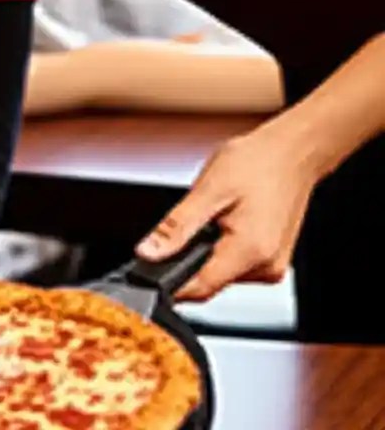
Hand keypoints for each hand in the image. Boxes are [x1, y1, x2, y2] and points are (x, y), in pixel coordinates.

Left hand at [136, 125, 320, 301]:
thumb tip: (148, 252)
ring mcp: (272, 266)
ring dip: (206, 252)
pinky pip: (234, 265)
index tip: (149, 270)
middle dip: (188, 258)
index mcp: (251, 251)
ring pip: (219, 273)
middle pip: (208, 281)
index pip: (199, 288)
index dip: (168, 282)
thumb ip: (176, 227)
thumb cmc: (258, 162)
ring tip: (216, 217)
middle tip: (193, 223)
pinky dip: (221, 248)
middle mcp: (267, 267)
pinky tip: (227, 223)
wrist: (293, 152)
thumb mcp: (207, 190)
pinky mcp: (272, 260)